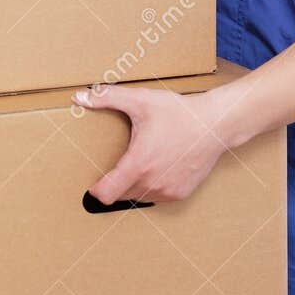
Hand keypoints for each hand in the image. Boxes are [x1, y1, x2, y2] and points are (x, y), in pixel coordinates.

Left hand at [76, 83, 236, 205]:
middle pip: (120, 196)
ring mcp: (168, 191)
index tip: (93, 182)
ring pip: (139, 198)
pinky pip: (157, 198)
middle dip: (115, 185)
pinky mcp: (180, 193)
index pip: (106, 194)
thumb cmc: (178, 112)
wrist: (215, 125)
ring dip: (133, 187)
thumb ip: (107, 98)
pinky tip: (155, 169)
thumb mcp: (141, 100)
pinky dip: (152, 188)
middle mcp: (152, 182)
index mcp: (138, 164)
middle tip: (116, 168)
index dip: (95, 190)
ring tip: (137, 166)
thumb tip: (79, 96)